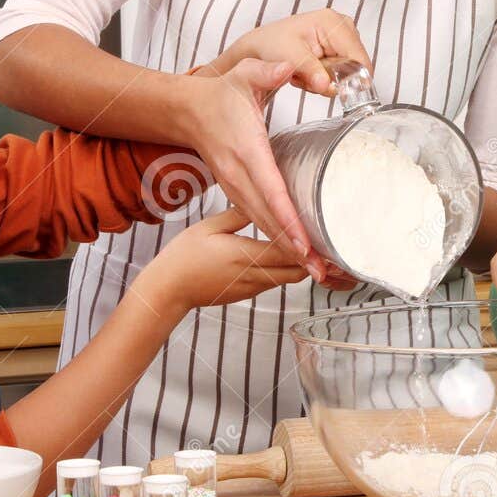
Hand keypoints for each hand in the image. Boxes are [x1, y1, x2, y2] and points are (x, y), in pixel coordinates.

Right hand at [141, 207, 309, 311]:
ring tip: (314, 249)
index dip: (309, 245)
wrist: (169, 289)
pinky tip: (289, 259)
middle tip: (327, 242)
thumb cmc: (184, 257)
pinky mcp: (248, 293)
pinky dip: (286, 272)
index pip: (287, 251)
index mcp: (245, 255)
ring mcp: (252, 287)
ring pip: (288, 279)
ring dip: (302, 266)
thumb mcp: (209, 227)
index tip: (324, 236)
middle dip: (313, 259)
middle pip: (296, 271)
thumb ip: (238, 215)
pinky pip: (275, 282)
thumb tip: (258, 203)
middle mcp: (254, 275)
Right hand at [180, 57, 313, 259]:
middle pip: (267, 217)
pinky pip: (257, 219)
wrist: (188, 111)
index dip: (288, 217)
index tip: (305, 241)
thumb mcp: (244, 74)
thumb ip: (267, 71)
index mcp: (246, 151)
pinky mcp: (235, 192)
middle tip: (321, 270)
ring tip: (315, 269)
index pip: (270, 189)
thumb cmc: (221, 94)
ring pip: (262, 223)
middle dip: (293, 246)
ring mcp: (234, 188)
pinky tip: (297, 251)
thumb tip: (287, 67)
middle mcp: (239, 176)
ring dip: (286, 248)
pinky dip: (276, 237)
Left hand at [205, 9, 372, 96]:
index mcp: (333, 22)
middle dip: (332, 79)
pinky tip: (308, 72)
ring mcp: (342, 36)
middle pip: (355, 66)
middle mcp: (342, 26)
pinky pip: (340, 72)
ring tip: (304, 73)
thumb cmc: (271, 45)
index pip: (358, 57)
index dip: (351, 79)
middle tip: (307, 77)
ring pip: (348, 72)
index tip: (331, 89)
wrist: (260, 46)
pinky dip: (324, 77)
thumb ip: (311, 72)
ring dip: (326, 79)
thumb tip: (329, 86)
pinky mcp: (338, 47)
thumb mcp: (289, 58)